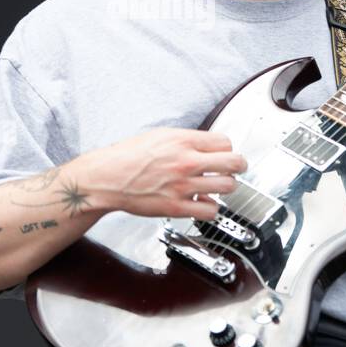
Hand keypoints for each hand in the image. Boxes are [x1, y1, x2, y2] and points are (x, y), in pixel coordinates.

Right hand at [81, 128, 245, 220]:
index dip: (227, 148)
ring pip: (227, 187)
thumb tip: (205, 146)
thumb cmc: (127, 156)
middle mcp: (186, 162)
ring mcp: (183, 186)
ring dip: (225, 187)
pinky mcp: (177, 207)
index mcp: (182, 141)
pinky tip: (203, 202)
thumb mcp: (159, 136)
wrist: (107, 178)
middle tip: (235, 169)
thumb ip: (185, 141)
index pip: (225, 142)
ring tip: (218, 185)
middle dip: (238, 166)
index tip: (224, 153)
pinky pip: (210, 210)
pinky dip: (211, 207)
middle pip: (234, 163)